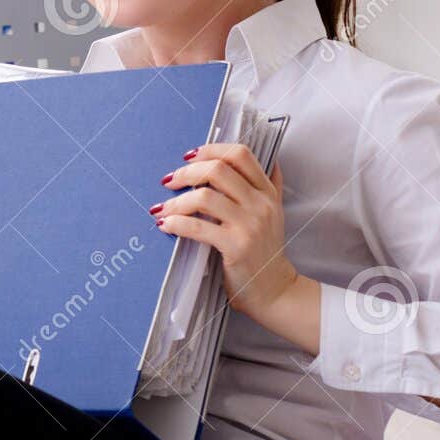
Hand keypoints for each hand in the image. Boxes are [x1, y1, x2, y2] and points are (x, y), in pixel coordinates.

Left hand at [152, 142, 297, 323]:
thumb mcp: (275, 213)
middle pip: (218, 170)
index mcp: (267, 191)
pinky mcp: (236, 246)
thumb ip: (270, 186)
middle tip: (170, 182)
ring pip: (204, 197)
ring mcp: (250, 225)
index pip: (240, 154)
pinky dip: (176, 223)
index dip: (210, 150)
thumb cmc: (267, 252)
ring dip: (176, 201)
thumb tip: (270, 161)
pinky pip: (197, 227)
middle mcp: (261, 204)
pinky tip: (166, 225)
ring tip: (163, 209)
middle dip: (187, 173)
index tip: (189, 157)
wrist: (275, 290)